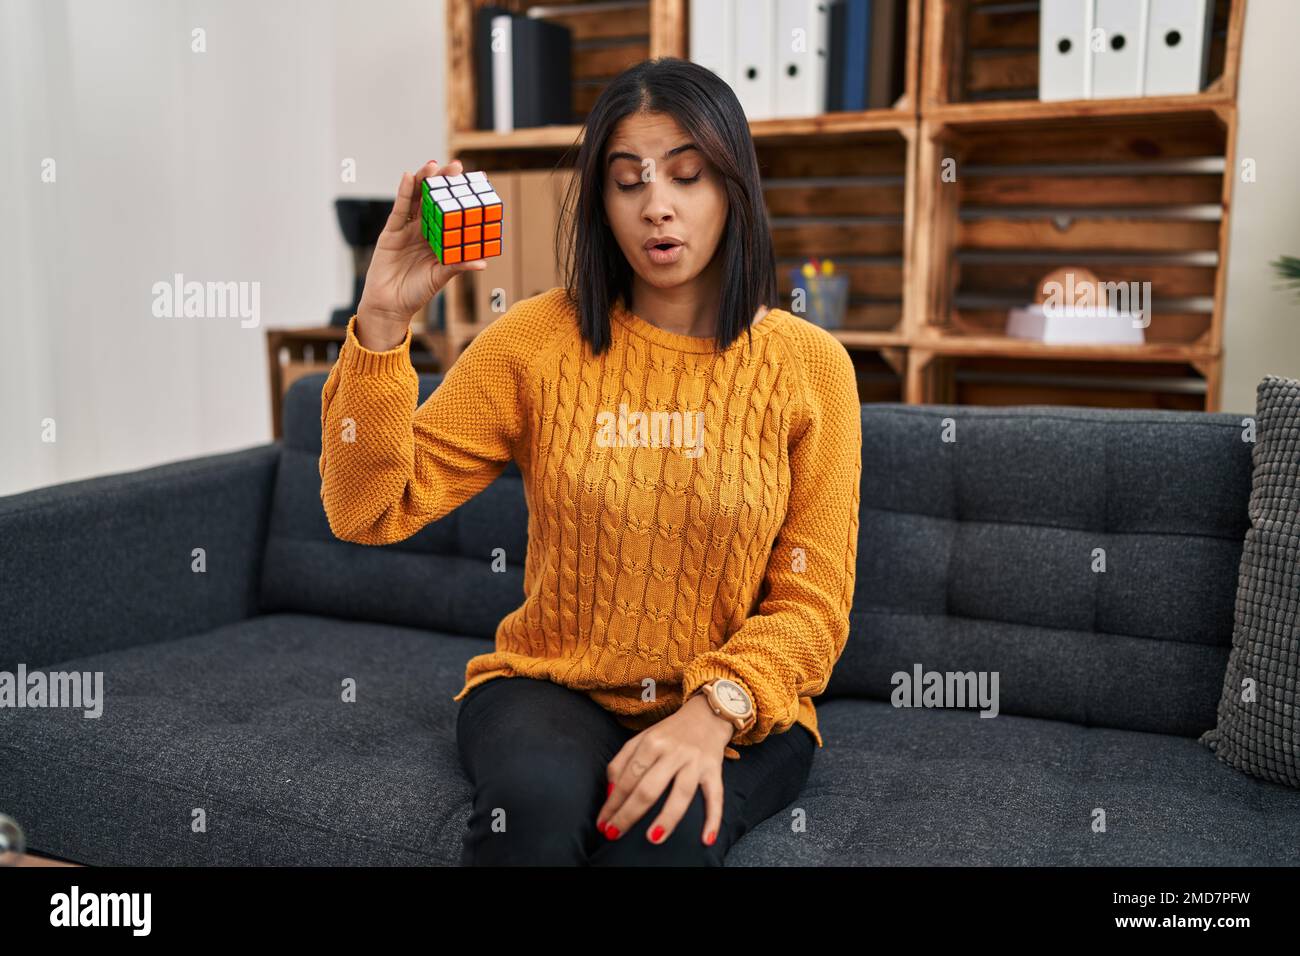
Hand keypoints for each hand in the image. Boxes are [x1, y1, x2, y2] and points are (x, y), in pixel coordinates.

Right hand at [354, 158, 487, 348]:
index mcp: (438, 240)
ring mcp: (407, 230)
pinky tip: (408, 177)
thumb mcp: (440, 278)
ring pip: (415, 200)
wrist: (389, 306)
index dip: (458, 198)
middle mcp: (424, 231)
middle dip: (443, 183)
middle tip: (455, 166)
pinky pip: (398, 210)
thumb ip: (457, 266)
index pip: (450, 213)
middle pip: (433, 201)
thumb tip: (482, 262)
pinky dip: (402, 192)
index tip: (471, 182)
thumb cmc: (416, 294)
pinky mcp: (390, 232)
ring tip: (432, 166)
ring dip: (423, 182)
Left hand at [595, 693, 736, 846]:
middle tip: (614, 834)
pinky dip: (713, 818)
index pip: (627, 778)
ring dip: (667, 818)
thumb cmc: (669, 733)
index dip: (612, 803)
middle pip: (648, 788)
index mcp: (650, 743)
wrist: (707, 714)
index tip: (602, 824)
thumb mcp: (641, 739)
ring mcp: (694, 761)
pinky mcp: (714, 769)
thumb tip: (610, 794)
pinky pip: (715, 796)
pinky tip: (706, 839)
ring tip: (653, 838)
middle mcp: (672, 752)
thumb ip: (622, 763)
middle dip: (629, 814)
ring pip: (681, 793)